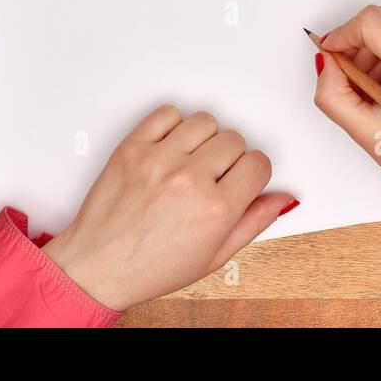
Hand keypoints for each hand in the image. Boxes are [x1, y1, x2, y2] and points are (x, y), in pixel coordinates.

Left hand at [44, 105, 295, 310]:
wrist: (96, 267)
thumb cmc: (150, 267)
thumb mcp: (214, 257)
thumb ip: (253, 222)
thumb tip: (283, 199)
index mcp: (215, 210)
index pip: (258, 163)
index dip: (253, 173)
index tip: (242, 180)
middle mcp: (189, 181)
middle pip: (234, 140)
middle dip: (229, 158)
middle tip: (212, 178)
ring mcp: (158, 160)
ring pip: (205, 121)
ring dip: (204, 139)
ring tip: (190, 162)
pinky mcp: (132, 147)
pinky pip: (167, 113)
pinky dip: (173, 125)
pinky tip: (170, 148)